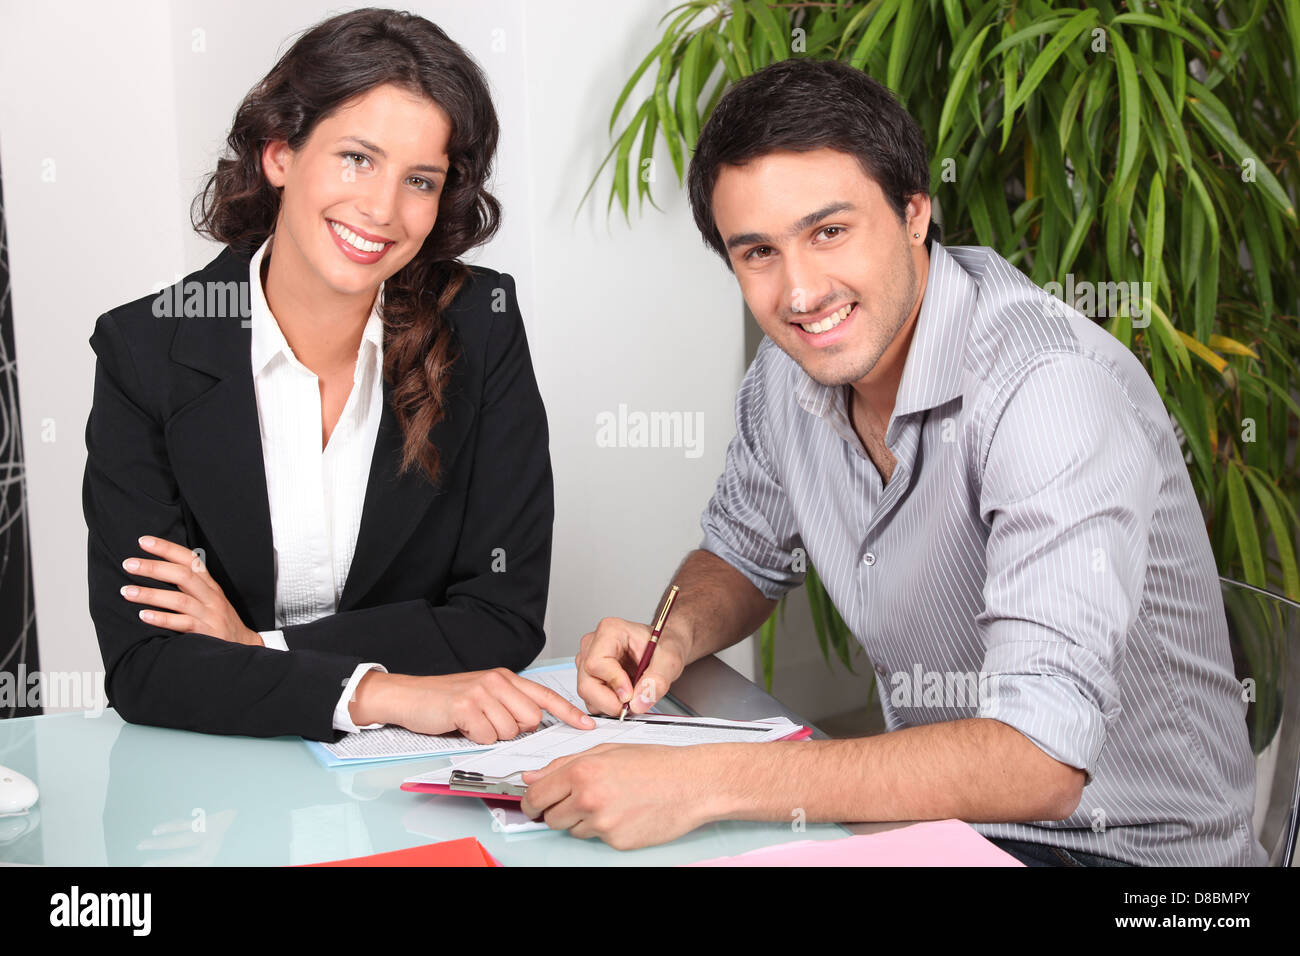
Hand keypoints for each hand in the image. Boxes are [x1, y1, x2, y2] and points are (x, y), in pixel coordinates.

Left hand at [120, 536, 261, 645]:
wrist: (242, 645)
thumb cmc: (220, 620)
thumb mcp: (210, 597)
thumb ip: (190, 584)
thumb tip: (158, 568)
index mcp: (209, 584)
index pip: (189, 559)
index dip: (167, 548)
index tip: (144, 541)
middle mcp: (210, 596)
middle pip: (183, 575)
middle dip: (154, 568)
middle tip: (129, 564)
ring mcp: (209, 614)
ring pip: (179, 600)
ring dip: (151, 594)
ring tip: (127, 591)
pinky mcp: (206, 633)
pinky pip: (182, 624)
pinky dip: (162, 619)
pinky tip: (144, 616)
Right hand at [361, 669, 596, 743]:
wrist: (410, 695)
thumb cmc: (448, 700)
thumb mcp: (485, 695)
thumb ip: (510, 704)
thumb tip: (535, 724)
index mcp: (507, 678)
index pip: (546, 696)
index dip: (569, 713)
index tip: (588, 726)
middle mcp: (498, 681)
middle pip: (532, 719)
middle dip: (515, 730)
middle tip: (490, 724)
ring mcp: (482, 691)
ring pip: (510, 731)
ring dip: (492, 735)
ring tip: (474, 723)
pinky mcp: (466, 705)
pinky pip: (487, 736)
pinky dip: (475, 738)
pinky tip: (462, 726)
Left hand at [520, 743, 719, 849]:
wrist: (691, 783)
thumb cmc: (655, 763)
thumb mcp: (607, 750)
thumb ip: (564, 763)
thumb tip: (532, 776)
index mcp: (582, 771)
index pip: (537, 795)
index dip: (531, 802)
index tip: (533, 804)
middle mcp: (588, 799)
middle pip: (551, 817)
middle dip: (558, 810)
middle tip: (579, 800)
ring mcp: (602, 824)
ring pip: (572, 830)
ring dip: (582, 820)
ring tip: (610, 801)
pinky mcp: (616, 842)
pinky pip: (597, 839)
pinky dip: (605, 829)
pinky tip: (624, 813)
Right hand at [575, 617, 687, 715]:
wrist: (663, 648)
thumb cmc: (663, 646)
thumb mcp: (670, 660)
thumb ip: (657, 680)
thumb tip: (639, 702)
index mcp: (610, 631)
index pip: (597, 663)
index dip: (613, 683)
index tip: (630, 695)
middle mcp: (593, 644)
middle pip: (587, 683)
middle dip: (609, 701)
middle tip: (632, 705)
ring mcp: (588, 660)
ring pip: (588, 694)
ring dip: (610, 704)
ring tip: (633, 697)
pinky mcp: (590, 676)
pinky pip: (592, 699)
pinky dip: (608, 705)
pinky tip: (625, 697)